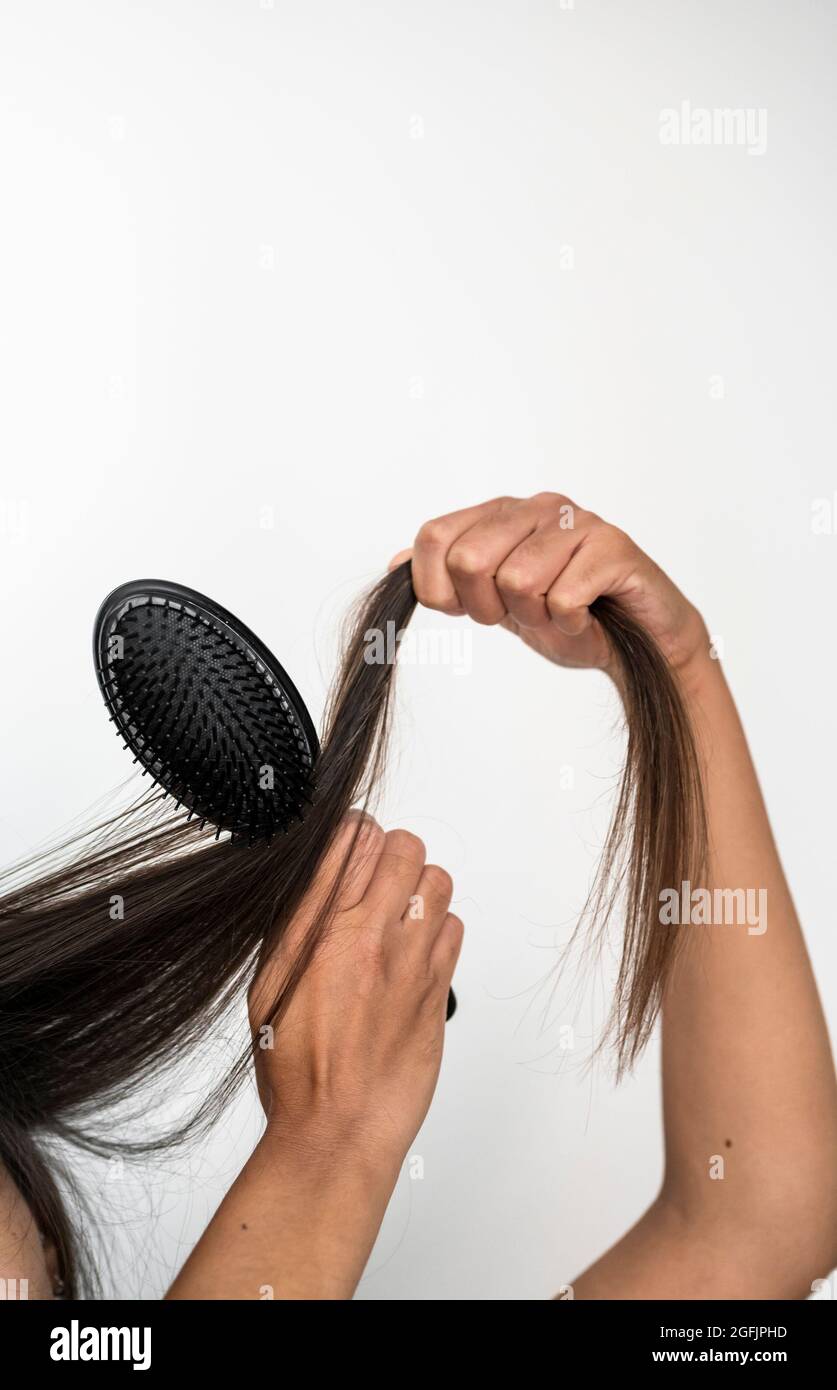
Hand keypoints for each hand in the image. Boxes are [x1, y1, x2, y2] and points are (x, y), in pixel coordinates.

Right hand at [248, 814, 462, 1173]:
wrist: (336, 1131)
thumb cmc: (296, 1072)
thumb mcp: (269, 985)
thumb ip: (296, 927)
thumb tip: (315, 883)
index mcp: (316, 931)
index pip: (351, 838)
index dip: (354, 833)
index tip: (352, 843)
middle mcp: (367, 938)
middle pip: (402, 846)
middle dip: (391, 853)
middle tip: (379, 877)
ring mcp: (410, 961)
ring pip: (437, 880)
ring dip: (421, 888)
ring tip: (402, 915)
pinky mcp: (439, 988)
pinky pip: (454, 928)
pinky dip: (439, 930)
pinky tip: (418, 952)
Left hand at [390, 493, 710, 685]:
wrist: (641, 645)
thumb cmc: (571, 619)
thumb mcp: (497, 603)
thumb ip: (448, 580)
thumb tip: (394, 564)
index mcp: (502, 514)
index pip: (433, 537)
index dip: (439, 589)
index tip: (472, 609)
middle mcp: (537, 507)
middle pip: (468, 560)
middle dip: (489, 608)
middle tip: (523, 615)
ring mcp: (578, 522)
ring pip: (518, 582)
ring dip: (537, 618)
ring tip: (561, 615)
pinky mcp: (614, 547)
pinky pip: (563, 598)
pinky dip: (571, 626)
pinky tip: (589, 618)